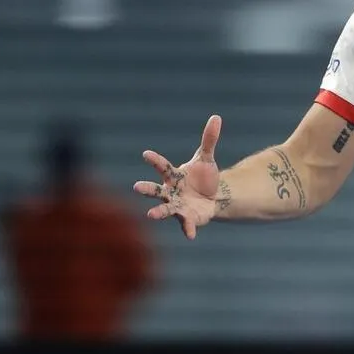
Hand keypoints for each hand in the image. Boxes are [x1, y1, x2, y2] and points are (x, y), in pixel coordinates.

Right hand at [134, 115, 222, 238]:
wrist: (212, 196)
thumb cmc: (203, 176)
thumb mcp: (207, 158)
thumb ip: (209, 139)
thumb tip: (217, 117)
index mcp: (174, 175)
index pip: (163, 166)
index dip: (155, 160)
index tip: (146, 153)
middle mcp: (171, 191)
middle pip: (156, 189)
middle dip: (147, 188)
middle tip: (137, 186)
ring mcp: (178, 206)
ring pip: (165, 209)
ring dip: (158, 212)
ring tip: (150, 215)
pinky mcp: (188, 218)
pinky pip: (187, 224)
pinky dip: (188, 229)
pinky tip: (191, 235)